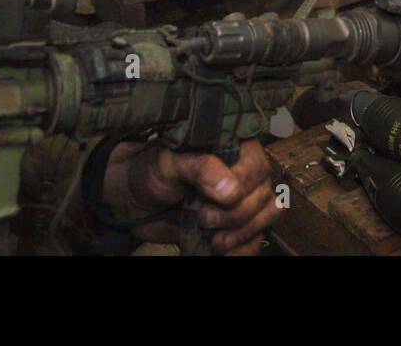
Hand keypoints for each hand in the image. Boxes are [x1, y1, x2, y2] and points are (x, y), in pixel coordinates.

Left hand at [104, 140, 281, 254]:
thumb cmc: (151, 172)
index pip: (257, 166)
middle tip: (203, 219)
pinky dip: (245, 249)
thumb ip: (199, 168)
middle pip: (263, 195)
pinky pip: (257, 239)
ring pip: (267, 217)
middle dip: (236, 215)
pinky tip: (224, 252)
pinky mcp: (236, 226)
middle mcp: (245, 173)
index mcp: (234, 148)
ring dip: (243, 234)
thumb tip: (230, 191)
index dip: (243, 185)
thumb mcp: (169, 163)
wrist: (133, 200)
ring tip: (216, 241)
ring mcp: (243, 200)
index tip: (219, 198)